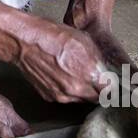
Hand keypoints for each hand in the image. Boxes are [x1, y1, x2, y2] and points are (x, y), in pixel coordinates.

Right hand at [12, 19, 128, 103]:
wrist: (26, 42)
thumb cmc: (54, 37)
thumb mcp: (85, 41)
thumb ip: (98, 60)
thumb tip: (105, 71)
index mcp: (89, 75)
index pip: (110, 90)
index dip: (111, 86)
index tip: (110, 83)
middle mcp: (77, 89)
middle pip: (96, 98)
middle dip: (98, 91)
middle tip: (95, 81)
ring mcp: (62, 96)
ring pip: (80, 100)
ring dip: (83, 92)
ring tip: (76, 76)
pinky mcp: (50, 97)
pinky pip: (65, 98)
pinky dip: (67, 91)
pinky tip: (63, 77)